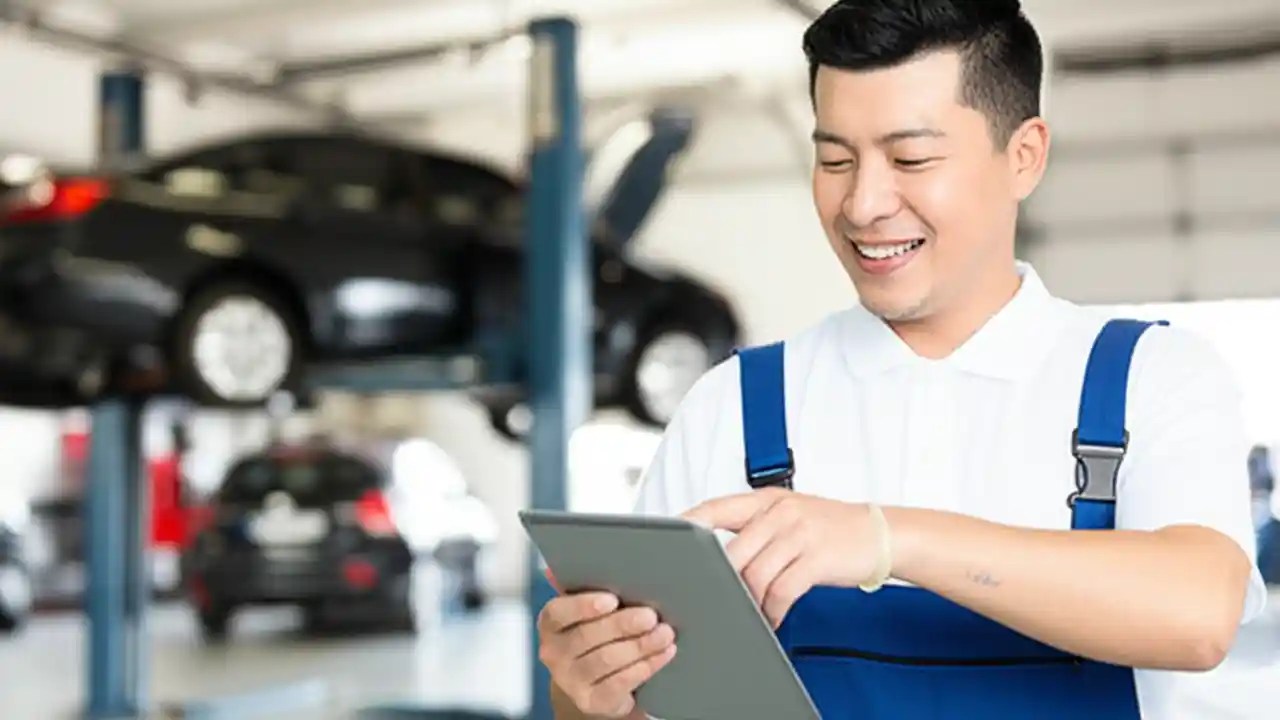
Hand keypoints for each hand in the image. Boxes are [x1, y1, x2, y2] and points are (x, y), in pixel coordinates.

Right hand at [536, 575, 676, 717]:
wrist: (596, 683)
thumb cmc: (596, 635)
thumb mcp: (588, 611)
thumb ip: (583, 586)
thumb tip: (561, 568)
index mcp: (551, 624)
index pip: (558, 612)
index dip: (583, 606)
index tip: (612, 600)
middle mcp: (554, 653)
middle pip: (587, 637)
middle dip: (623, 625)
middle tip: (651, 616)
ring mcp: (571, 680)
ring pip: (606, 660)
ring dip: (640, 646)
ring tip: (665, 634)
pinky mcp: (592, 701)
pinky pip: (620, 684)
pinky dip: (645, 667)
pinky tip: (663, 654)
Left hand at [682, 488, 880, 627]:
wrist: (881, 534)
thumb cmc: (831, 528)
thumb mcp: (791, 515)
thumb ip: (756, 528)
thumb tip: (719, 555)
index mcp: (767, 500)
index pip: (715, 508)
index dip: (688, 524)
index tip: (667, 542)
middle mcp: (779, 512)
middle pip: (731, 551)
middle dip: (720, 581)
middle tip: (713, 599)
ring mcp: (798, 533)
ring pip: (754, 575)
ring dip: (749, 602)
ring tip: (749, 614)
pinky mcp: (815, 558)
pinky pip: (781, 591)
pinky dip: (773, 611)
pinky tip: (772, 619)